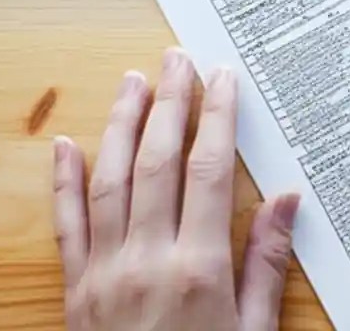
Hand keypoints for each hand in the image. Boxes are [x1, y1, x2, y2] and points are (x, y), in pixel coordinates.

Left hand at [52, 48, 300, 330]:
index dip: (216, 117)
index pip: (207, 170)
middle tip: (178, 58)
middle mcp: (146, 260)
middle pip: (157, 161)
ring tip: (133, 80)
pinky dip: (63, 181)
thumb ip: (266, 265)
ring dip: (121, 124)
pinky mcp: (75, 291)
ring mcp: (103, 273)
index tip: (222, 78)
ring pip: (109, 179)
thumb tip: (286, 200)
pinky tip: (66, 144)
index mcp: (198, 268)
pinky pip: (65, 225)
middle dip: (169, 103)